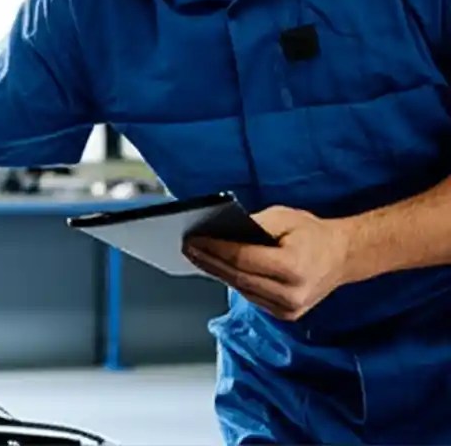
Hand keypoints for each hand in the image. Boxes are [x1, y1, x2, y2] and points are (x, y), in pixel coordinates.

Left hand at [184, 205, 353, 320]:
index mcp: (294, 267)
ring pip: (242, 289)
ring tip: (197, 256)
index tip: (193, 239)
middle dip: (209, 261)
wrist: (343, 257)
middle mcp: (292, 293)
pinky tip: (217, 269)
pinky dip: (233, 281)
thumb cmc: (314, 234)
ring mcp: (289, 308)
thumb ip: (254, 224)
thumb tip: (221, 230)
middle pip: (237, 277)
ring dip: (217, 273)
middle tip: (188, 247)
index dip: (215, 249)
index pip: (243, 259)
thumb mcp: (285, 217)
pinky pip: (251, 296)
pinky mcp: (285, 314)